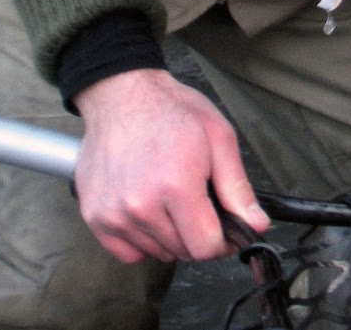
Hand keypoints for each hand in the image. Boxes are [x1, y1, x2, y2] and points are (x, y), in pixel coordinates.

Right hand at [71, 69, 267, 263]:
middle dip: (199, 235)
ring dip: (172, 237)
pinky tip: (150, 212)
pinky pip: (128, 253)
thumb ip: (238, 188)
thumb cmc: (172, 111)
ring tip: (172, 199)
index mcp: (176, 185)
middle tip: (200, 204)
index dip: (224, 241)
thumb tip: (256, 224)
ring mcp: (113, 215)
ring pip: (157, 253)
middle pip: (183, 251)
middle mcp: (141, 206)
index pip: (205, 247)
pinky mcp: (95, 218)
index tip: (227, 230)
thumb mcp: (219, 138)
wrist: (123, 96)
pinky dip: (143, 241)